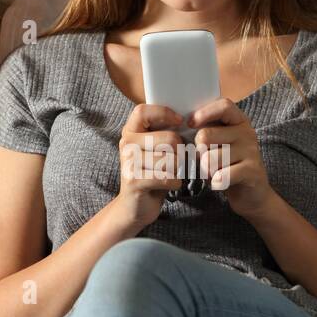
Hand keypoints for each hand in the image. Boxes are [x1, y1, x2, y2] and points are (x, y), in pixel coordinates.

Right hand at [115, 103, 184, 229]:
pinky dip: (175, 182)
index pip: (143, 111)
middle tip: (179, 160)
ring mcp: (128, 162)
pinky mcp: (134, 180)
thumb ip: (164, 133)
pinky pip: (168, 177)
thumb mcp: (155, 150)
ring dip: (179, 170)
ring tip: (172, 174)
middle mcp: (126, 144)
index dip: (164, 113)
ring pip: (171, 160)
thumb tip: (190, 118)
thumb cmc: (152, 173)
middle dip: (181, 152)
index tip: (180, 122)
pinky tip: (169, 184)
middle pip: (168, 138)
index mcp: (130, 132)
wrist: (135, 206)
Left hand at [189, 98, 274, 220]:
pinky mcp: (252, 171)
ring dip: (206, 169)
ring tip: (212, 172)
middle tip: (202, 160)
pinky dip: (215, 182)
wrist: (251, 193)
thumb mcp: (216, 143)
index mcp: (238, 120)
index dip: (203, 113)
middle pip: (206, 135)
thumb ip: (204, 130)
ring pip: (210, 158)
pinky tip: (219, 183)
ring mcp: (251, 151)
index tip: (190, 124)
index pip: (223, 105)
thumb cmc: (226, 164)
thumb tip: (176, 124)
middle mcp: (247, 132)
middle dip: (197, 152)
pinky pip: (222, 175)